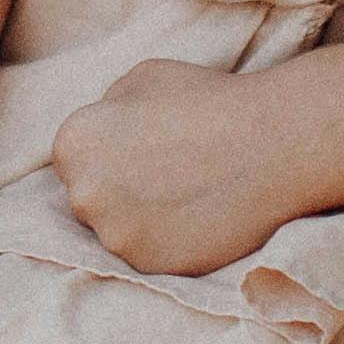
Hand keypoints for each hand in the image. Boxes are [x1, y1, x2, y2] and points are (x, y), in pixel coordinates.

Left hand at [46, 55, 299, 277]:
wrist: (269, 144)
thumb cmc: (207, 99)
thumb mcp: (141, 78)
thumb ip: (107, 107)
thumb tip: (103, 130)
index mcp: (74, 142)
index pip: (75, 158)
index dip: (111, 154)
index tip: (144, 152)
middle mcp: (83, 193)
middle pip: (90, 198)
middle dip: (119, 189)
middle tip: (167, 175)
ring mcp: (115, 235)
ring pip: (117, 230)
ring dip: (142, 218)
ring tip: (187, 194)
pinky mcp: (148, 265)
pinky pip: (148, 254)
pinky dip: (168, 241)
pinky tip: (197, 216)